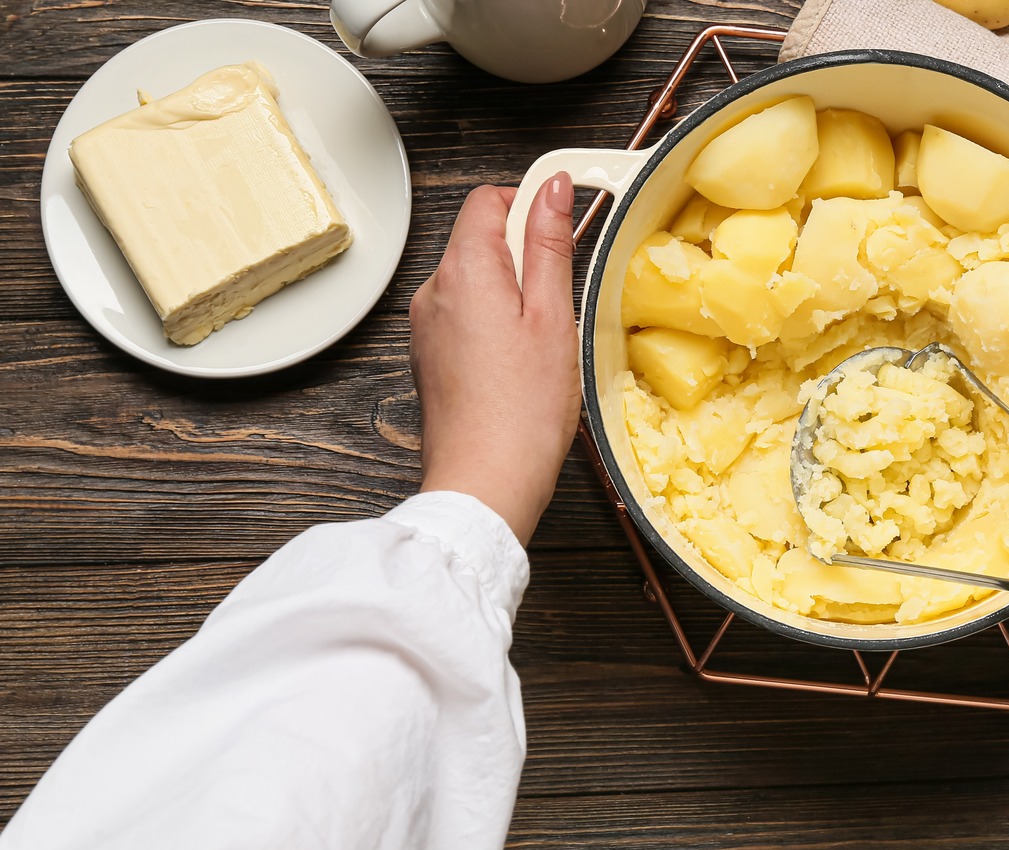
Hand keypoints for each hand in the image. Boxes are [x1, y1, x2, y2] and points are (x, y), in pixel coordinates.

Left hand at [409, 177, 578, 544]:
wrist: (484, 484)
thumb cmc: (523, 412)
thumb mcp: (553, 316)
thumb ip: (551, 245)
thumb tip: (552, 189)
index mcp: (463, 271)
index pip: (488, 200)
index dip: (529, 203)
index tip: (565, 223)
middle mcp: (434, 292)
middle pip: (481, 240)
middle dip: (525, 255)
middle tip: (561, 300)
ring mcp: (427, 327)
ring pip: (476, 281)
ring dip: (512, 293)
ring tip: (543, 340)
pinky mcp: (431, 357)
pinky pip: (466, 317)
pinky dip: (496, 325)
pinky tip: (521, 363)